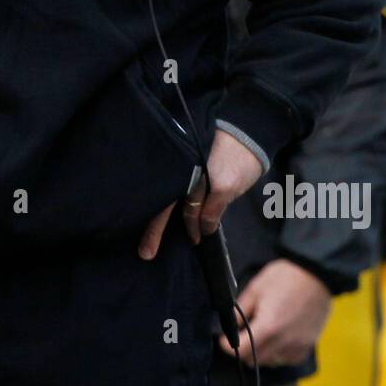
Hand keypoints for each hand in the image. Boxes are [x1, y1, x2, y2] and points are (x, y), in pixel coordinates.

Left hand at [139, 128, 262, 258]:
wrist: (247, 131)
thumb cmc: (219, 144)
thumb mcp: (196, 156)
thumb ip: (183, 177)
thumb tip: (177, 204)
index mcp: (175, 160)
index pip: (156, 190)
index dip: (147, 213)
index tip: (138, 236)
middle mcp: (184, 166)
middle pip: (164, 204)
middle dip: (154, 231)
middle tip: (146, 253)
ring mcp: (202, 177)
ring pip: (189, 213)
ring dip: (191, 227)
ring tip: (193, 237)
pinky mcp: (220, 187)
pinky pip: (210, 215)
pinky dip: (208, 225)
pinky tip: (206, 230)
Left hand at [218, 258, 330, 366]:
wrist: (317, 274)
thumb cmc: (285, 278)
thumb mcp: (256, 289)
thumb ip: (240, 312)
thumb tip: (230, 327)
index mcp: (268, 327)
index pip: (241, 352)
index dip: (228, 347)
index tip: (225, 340)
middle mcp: (283, 342)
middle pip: (254, 361)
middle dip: (244, 350)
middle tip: (244, 334)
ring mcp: (297, 346)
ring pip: (270, 362)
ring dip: (262, 352)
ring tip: (263, 334)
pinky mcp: (308, 346)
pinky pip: (287, 359)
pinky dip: (279, 353)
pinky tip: (278, 337)